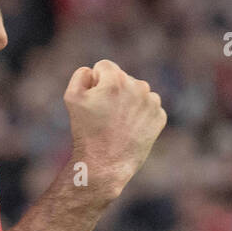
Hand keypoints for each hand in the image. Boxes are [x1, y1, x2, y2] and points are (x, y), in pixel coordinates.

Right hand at [64, 60, 166, 200]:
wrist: (106, 164)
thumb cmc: (85, 131)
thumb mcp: (71, 98)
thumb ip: (81, 74)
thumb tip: (93, 71)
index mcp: (116, 79)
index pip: (104, 66)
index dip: (95, 82)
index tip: (94, 100)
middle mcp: (138, 87)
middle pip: (122, 78)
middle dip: (113, 91)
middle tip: (104, 114)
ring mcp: (151, 102)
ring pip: (137, 91)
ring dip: (128, 101)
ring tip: (117, 122)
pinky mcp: (159, 117)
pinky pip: (148, 107)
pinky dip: (139, 115)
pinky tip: (129, 129)